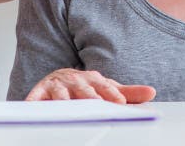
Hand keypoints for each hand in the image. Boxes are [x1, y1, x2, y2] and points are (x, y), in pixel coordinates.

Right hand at [25, 68, 155, 103]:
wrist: (60, 77)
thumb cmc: (86, 87)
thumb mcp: (107, 89)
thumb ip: (128, 93)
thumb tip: (152, 93)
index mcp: (93, 80)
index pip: (104, 87)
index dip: (111, 94)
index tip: (119, 102)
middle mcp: (76, 80)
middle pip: (83, 89)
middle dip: (89, 96)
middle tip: (96, 104)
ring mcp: (58, 85)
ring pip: (60, 93)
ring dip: (62, 99)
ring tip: (66, 106)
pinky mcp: (41, 91)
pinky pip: (36, 97)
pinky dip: (33, 101)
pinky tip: (32, 106)